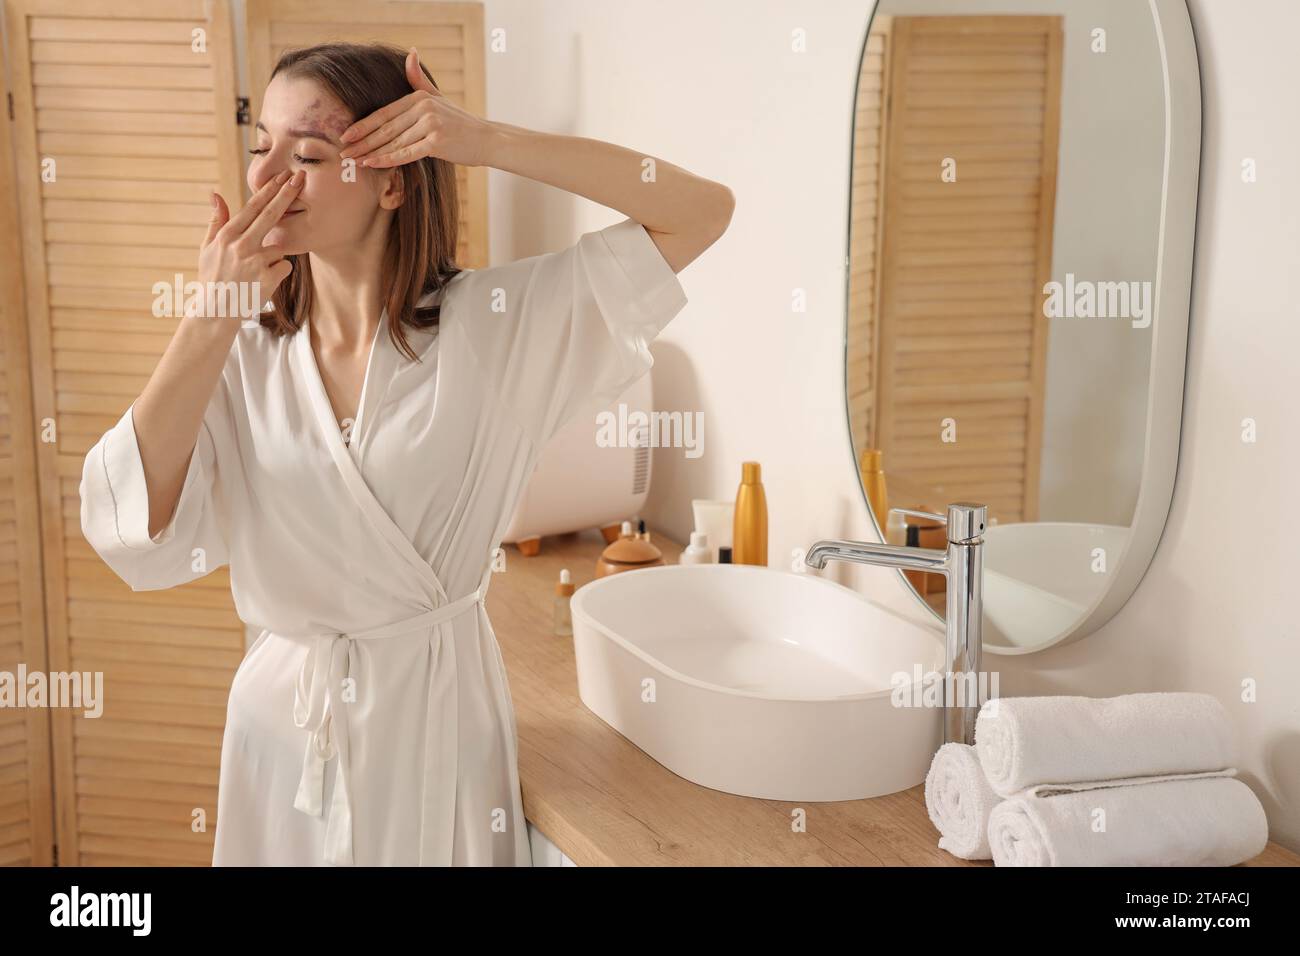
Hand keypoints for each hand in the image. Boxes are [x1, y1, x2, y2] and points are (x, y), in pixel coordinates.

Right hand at [198, 170, 301, 317]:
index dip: (269, 191)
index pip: (252, 208)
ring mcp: (256, 263)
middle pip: (271, 215)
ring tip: (255, 271)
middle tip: (300, 178)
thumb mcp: (207, 248)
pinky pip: (285, 266)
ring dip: (274, 255)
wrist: (217, 312)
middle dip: (287, 195)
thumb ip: (216, 221)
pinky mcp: (268, 279)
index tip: (282, 176)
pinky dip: (278, 271)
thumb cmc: (213, 277)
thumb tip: (215, 193)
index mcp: (227, 236)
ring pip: (280, 247)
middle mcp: (241, 246)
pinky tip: (263, 280)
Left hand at [338, 48, 492, 167]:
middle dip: (362, 141)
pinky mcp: (437, 142)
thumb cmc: (460, 122)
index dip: (363, 125)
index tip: (345, 134)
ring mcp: (430, 124)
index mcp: (419, 97)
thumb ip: (419, 80)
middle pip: (385, 128)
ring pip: (393, 142)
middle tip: (343, 151)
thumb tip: (410, 53)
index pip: (384, 113)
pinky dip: (387, 159)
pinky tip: (372, 163)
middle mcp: (423, 108)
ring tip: (353, 160)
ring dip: (371, 152)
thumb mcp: (438, 97)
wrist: (486, 139)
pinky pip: (407, 153)